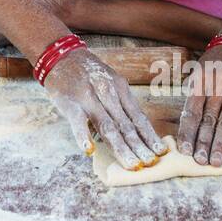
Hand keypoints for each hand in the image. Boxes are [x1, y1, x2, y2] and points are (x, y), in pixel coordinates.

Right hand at [44, 48, 167, 169]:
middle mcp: (108, 92)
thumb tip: (134, 133)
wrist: (61, 56)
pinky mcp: (70, 102)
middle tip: (150, 164)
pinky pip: (78, 121)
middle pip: (126, 125)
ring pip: (108, 126)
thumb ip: (119, 104)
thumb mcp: (109, 82)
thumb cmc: (88, 73)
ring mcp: (89, 98)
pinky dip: (83, 135)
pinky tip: (89, 150)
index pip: (138, 117)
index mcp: (120, 88)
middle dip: (139, 147)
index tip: (160, 152)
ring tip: (131, 164)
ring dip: (121, 148)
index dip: (149, 136)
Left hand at [177, 45, 221, 166]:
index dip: (187, 132)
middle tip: (199, 162)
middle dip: (203, 143)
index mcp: (200, 84)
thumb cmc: (215, 63)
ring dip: (221, 144)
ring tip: (216, 162)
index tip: (184, 150)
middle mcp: (216, 88)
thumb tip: (184, 120)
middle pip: (208, 120)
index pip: (191, 112)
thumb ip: (192, 94)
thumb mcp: (198, 72)